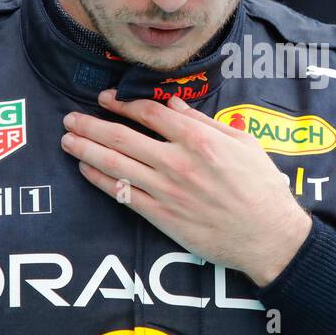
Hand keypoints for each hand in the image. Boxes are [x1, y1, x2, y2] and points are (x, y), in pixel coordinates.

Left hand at [60, 90, 312, 285]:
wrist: (267, 236)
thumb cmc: (261, 188)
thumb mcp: (243, 143)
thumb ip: (206, 122)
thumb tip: (174, 104)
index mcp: (200, 139)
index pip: (149, 113)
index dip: (121, 103)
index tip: (104, 98)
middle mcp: (178, 162)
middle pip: (122, 137)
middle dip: (91, 124)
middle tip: (70, 118)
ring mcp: (167, 190)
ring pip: (115, 164)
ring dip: (86, 149)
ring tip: (67, 139)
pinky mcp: (161, 216)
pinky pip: (122, 194)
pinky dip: (100, 180)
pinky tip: (86, 169)